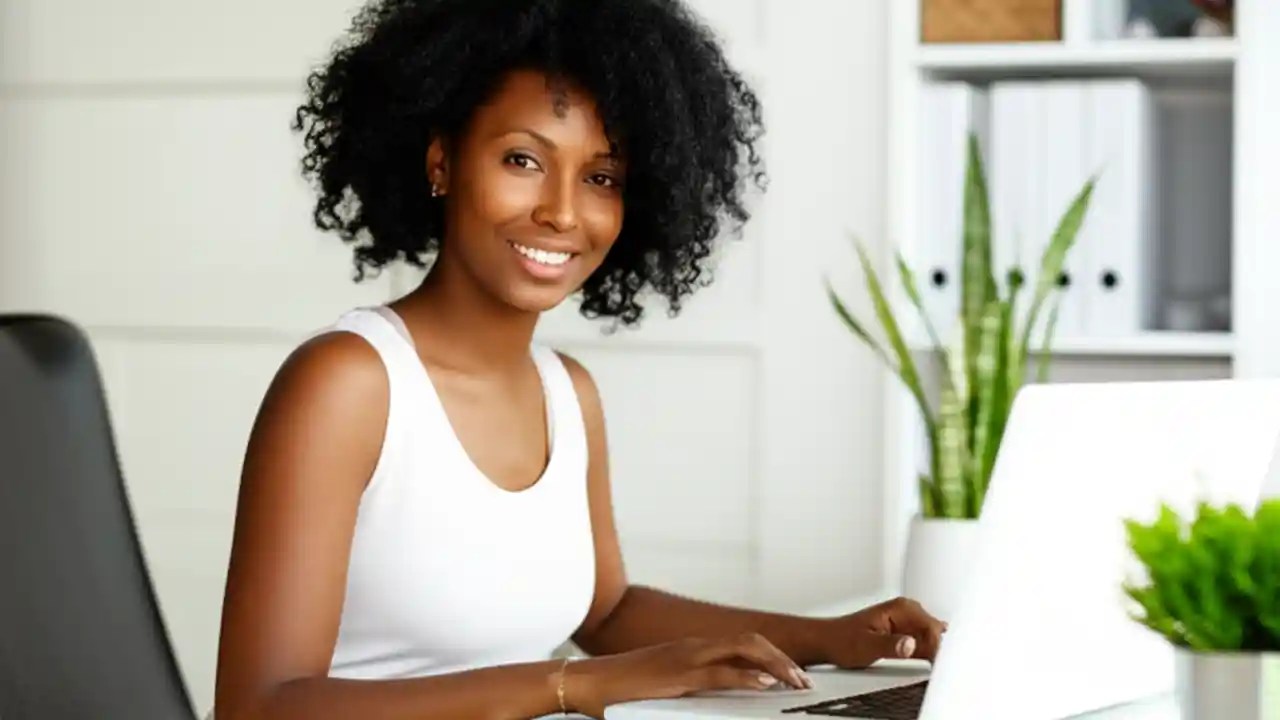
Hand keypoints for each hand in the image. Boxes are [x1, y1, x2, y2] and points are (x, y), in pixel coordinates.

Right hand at [568, 633, 811, 718]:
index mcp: (693, 648)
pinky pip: (721, 672)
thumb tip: (723, 694)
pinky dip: (747, 677)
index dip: (772, 656)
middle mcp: (694, 646)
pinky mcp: (678, 675)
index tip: (793, 674)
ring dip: (775, 665)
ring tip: (795, 681)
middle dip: (782, 659)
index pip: (743, 644)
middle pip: (750, 641)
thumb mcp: (667, 684)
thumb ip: (694, 684)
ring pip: (743, 649)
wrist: (590, 682)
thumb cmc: (623, 688)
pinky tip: (764, 685)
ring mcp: (687, 657)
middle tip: (803, 680)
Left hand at [819, 597, 947, 668]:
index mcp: (902, 608)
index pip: (933, 628)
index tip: (938, 664)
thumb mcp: (866, 645)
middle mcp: (908, 612)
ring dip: (936, 654)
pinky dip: (929, 657)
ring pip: (934, 641)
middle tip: (935, 668)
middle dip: (940, 650)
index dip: (938, 648)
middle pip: (937, 634)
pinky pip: (926, 647)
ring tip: (931, 667)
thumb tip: (910, 644)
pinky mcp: (906, 637)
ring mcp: (908, 624)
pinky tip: (927, 665)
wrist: (828, 642)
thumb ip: (890, 645)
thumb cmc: (841, 639)